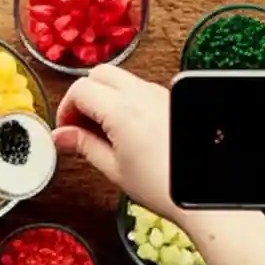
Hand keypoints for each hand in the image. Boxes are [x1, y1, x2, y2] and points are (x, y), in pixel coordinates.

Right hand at [52, 65, 183, 221]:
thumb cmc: (164, 186)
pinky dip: (124, 102)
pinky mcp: (170, 101)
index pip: (80, 90)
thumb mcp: (114, 169)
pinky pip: (139, 90)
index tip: (66, 130)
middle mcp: (142, 94)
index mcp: (122, 109)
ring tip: (103, 133)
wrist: (201, 190)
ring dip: (104, 98)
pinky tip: (125, 132)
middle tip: (80, 126)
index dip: (65, 109)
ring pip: (120, 79)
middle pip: (98, 74)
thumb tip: (63, 137)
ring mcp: (159, 94)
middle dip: (83, 96)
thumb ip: (84, 146)